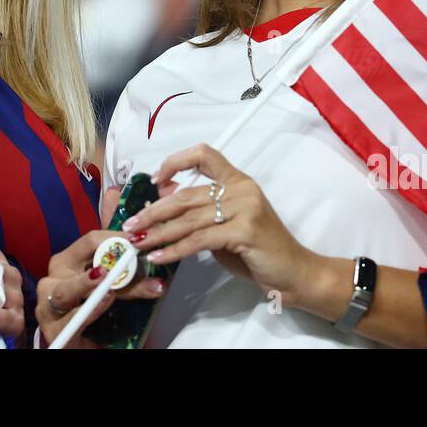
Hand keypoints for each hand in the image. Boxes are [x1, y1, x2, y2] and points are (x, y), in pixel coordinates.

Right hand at [33, 184, 165, 347]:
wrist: (71, 340)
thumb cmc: (83, 301)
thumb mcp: (101, 270)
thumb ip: (109, 237)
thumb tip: (116, 192)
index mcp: (65, 261)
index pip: (90, 241)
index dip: (116, 237)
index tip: (141, 237)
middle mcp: (52, 280)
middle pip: (81, 266)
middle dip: (109, 262)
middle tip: (131, 257)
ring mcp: (50, 307)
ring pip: (69, 293)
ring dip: (90, 288)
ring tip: (111, 287)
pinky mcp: (56, 332)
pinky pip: (71, 321)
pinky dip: (87, 313)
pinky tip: (102, 305)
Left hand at [122, 143, 319, 308]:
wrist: (294, 273)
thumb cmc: (259, 251)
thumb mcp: (227, 225)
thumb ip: (202, 213)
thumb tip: (164, 202)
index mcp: (237, 181)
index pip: (204, 153)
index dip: (175, 161)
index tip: (155, 179)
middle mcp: (241, 188)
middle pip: (186, 193)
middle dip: (154, 210)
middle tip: (131, 223)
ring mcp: (245, 208)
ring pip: (189, 218)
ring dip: (158, 232)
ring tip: (139, 242)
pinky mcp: (244, 231)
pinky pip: (199, 240)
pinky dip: (175, 250)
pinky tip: (160, 256)